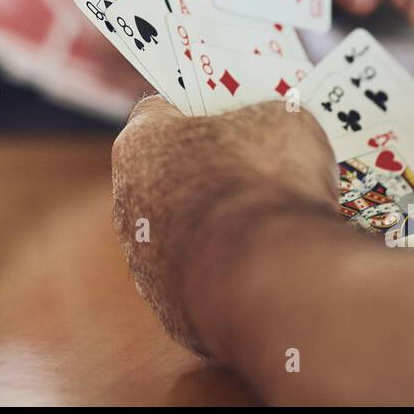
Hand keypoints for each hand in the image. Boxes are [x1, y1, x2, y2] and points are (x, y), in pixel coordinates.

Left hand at [110, 94, 334, 352]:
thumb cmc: (271, 183)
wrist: (273, 280)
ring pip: (182, 232)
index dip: (203, 105)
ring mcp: (145, 262)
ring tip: (273, 222)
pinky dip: (229, 273)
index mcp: (141, 141)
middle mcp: (129, 202)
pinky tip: (268, 268)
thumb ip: (265, 116)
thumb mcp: (283, 119)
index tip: (235, 107)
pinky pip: (202, 280)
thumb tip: (275, 126)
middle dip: (210, 167)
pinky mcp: (171, 309)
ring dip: (218, 226)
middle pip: (168, 172)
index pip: (162, 108)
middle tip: (260, 163)